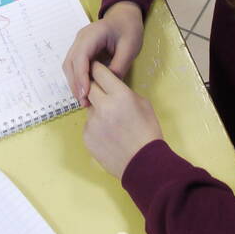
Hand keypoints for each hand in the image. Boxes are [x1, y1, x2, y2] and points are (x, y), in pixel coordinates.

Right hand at [63, 1, 144, 105]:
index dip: (81, 76)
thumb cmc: (129, 29)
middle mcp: (80, 38)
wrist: (125, 17)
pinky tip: (85, 91)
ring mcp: (78, 44)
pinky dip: (77, 79)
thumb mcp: (130, 47)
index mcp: (93, 34)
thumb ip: (120, 65)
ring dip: (74, 84)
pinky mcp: (80, 51)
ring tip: (85, 101)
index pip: (81, 56)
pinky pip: (74, 66)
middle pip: (70, 63)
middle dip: (75, 84)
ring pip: (69, 66)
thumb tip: (109, 84)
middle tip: (84, 103)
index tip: (85, 94)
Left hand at [83, 61, 161, 179]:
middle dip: (95, 87)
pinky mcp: (86, 137)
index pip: (99, 72)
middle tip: (103, 93)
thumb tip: (112, 89)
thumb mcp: (143, 104)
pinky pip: (88, 125)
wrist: (143, 164)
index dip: (98, 69)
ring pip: (89, 107)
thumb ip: (125, 92)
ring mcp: (92, 123)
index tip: (98, 69)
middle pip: (89, 87)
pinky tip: (108, 136)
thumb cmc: (148, 132)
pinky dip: (95, 127)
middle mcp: (103, 106)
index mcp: (120, 95)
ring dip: (97, 110)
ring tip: (111, 123)